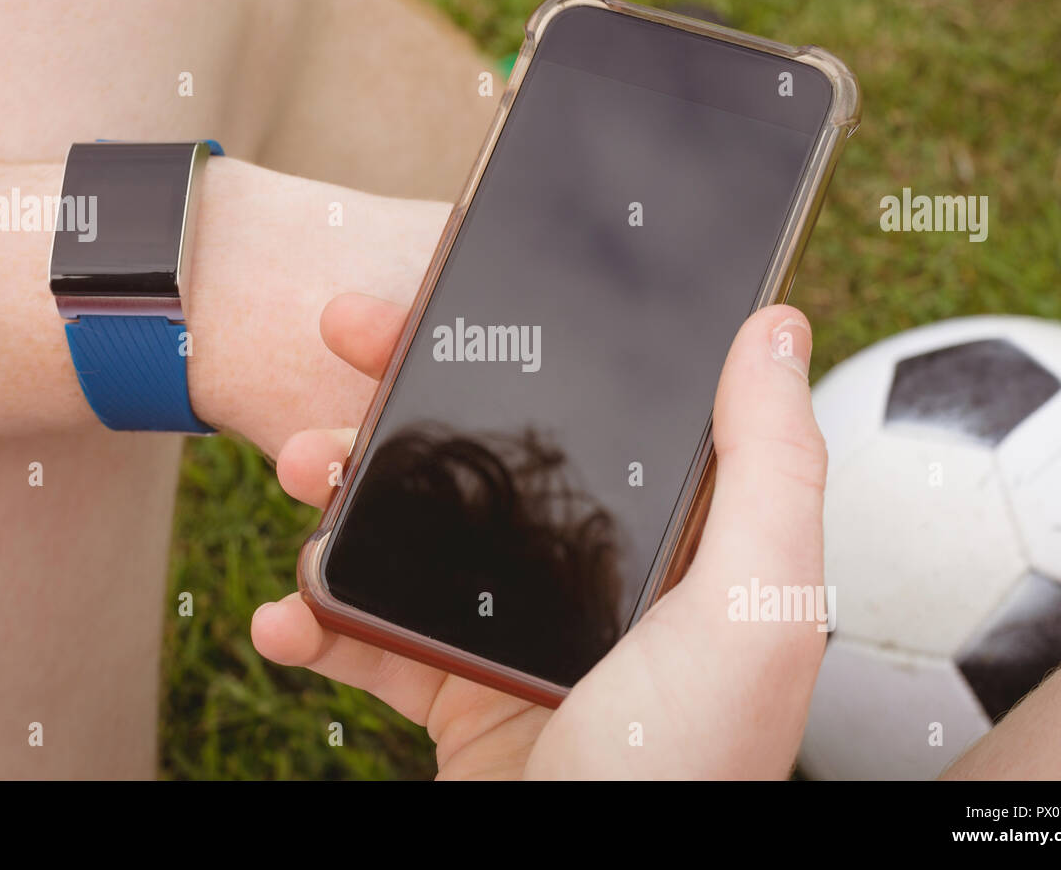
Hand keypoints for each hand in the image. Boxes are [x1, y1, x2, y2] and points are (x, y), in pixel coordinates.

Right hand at [252, 295, 829, 778]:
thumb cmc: (681, 772)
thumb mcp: (756, 607)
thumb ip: (771, 465)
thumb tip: (772, 329)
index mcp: (670, 541)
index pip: (594, 404)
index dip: (522, 336)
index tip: (457, 288)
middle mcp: (595, 579)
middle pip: (488, 451)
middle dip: (409, 387)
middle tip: (344, 337)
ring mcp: (519, 637)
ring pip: (415, 531)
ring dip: (342, 490)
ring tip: (299, 474)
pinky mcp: (456, 698)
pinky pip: (370, 637)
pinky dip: (316, 617)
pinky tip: (288, 613)